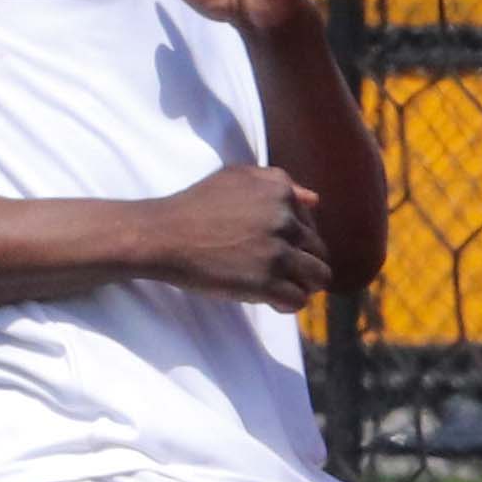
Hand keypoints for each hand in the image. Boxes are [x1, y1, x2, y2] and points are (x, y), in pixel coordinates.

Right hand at [147, 163, 329, 312]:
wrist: (161, 235)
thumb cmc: (194, 207)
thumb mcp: (235, 178)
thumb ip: (277, 184)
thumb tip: (315, 200)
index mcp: (279, 190)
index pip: (311, 223)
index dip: (295, 240)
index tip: (272, 247)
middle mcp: (284, 218)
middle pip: (320, 251)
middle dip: (304, 264)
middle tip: (279, 272)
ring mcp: (277, 251)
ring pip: (319, 276)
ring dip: (303, 285)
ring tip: (281, 287)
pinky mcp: (267, 281)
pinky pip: (298, 300)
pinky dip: (288, 303)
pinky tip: (271, 299)